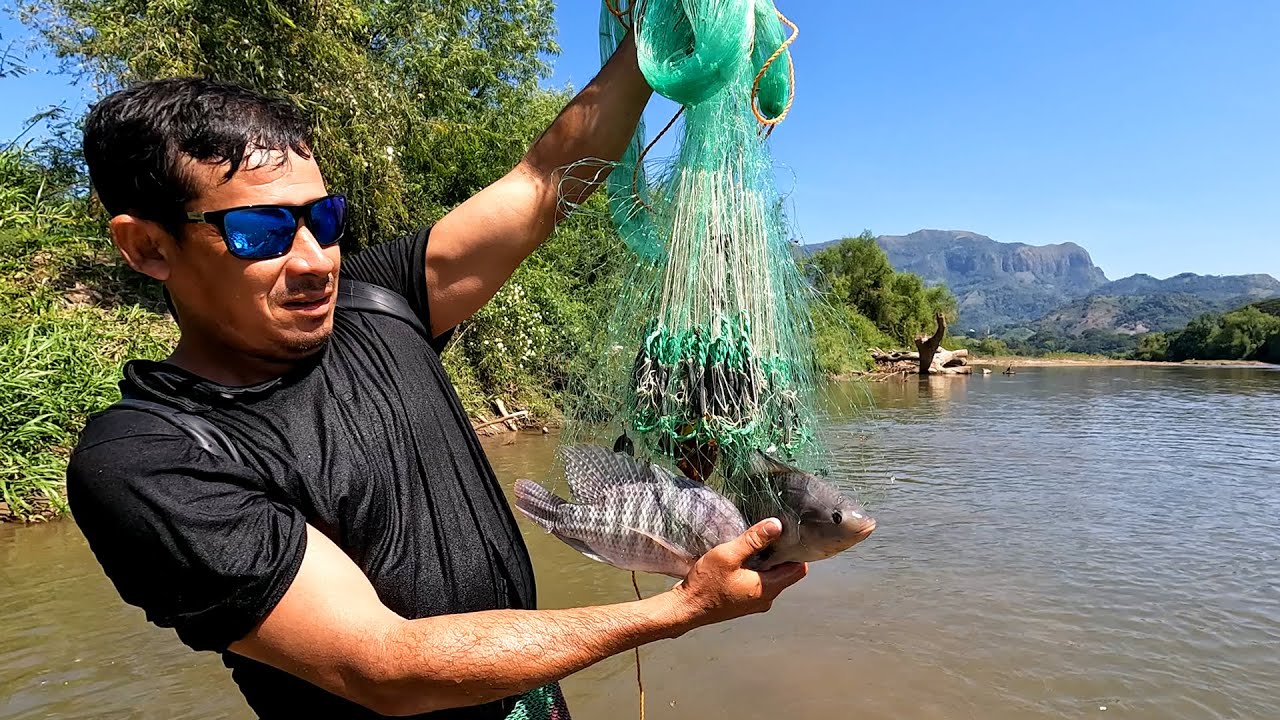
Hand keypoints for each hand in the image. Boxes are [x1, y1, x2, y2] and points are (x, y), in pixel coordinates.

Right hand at [668, 518, 807, 629]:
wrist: (685, 609)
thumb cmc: (704, 585)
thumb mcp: (728, 555)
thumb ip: (753, 540)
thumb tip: (776, 525)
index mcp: (767, 588)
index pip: (798, 570)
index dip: (796, 551)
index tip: (785, 537)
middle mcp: (765, 599)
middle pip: (785, 573)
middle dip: (778, 555)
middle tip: (765, 537)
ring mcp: (754, 603)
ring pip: (770, 578)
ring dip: (764, 563)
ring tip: (749, 548)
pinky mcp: (743, 603)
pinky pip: (757, 584)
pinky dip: (753, 572)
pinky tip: (739, 562)